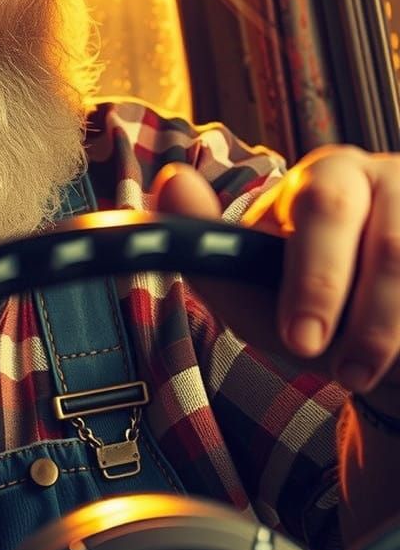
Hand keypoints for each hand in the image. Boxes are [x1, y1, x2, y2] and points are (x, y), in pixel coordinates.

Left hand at [155, 148, 399, 397]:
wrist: (387, 342)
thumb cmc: (312, 303)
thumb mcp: (253, 280)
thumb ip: (207, 241)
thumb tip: (171, 180)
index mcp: (332, 175)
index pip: (324, 207)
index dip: (315, 277)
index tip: (301, 340)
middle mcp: (392, 182)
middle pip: (393, 245)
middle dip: (365, 319)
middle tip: (336, 368)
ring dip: (387, 338)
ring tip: (358, 374)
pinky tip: (398, 364)